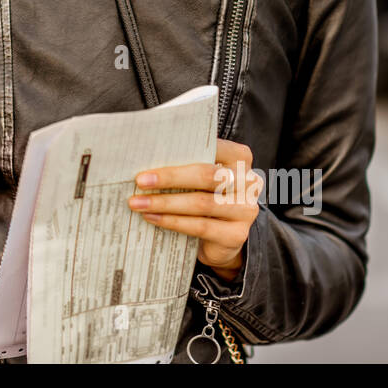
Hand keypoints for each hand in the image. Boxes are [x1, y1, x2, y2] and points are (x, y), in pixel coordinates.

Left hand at [128, 139, 262, 281]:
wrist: (219, 240)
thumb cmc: (204, 197)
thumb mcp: (198, 178)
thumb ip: (185, 164)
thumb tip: (146, 158)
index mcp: (239, 158)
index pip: (214, 147)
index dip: (182, 151)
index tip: (151, 155)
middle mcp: (248, 182)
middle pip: (206, 176)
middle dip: (170, 178)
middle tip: (140, 181)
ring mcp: (245, 209)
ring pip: (201, 203)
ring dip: (165, 203)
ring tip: (138, 203)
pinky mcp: (236, 234)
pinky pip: (200, 226)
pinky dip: (172, 221)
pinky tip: (152, 218)